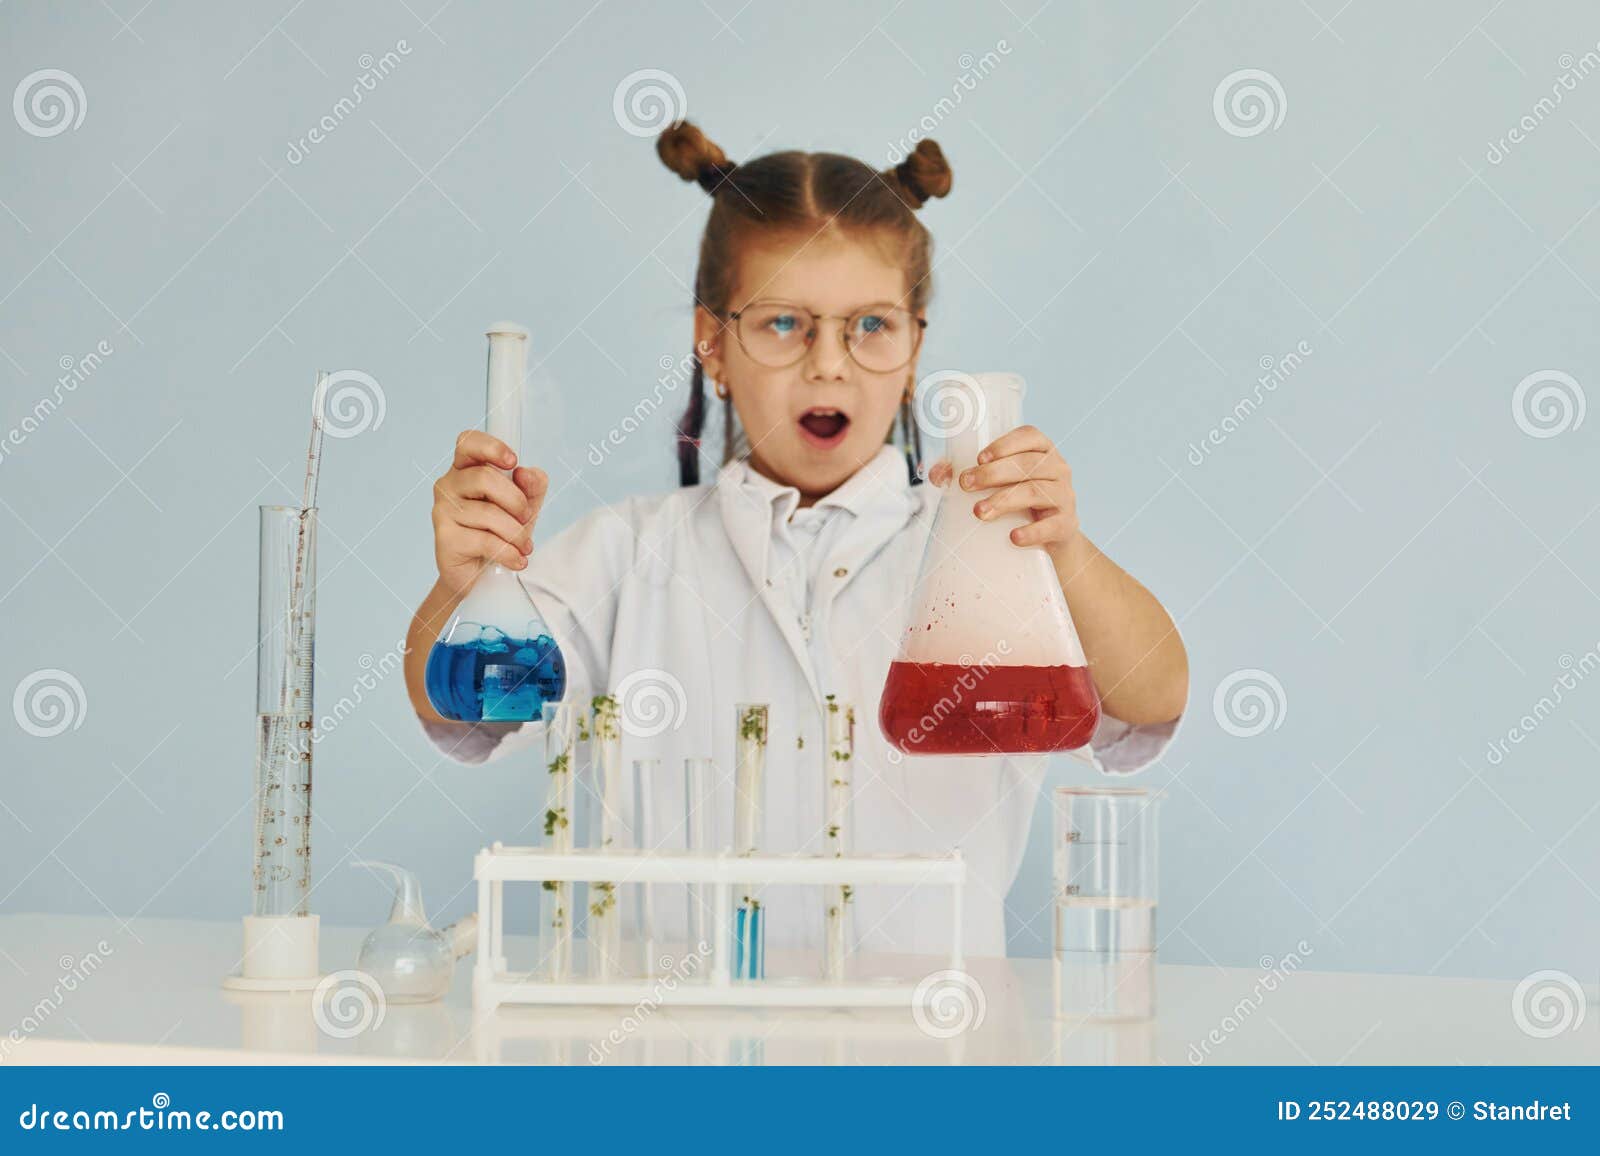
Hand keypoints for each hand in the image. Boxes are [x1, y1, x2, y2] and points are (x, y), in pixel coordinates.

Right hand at [431, 430, 547, 595]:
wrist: (480, 576)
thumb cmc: (500, 533)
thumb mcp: (524, 507)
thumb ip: (532, 486)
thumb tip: (525, 473)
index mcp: (466, 469)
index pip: (467, 442)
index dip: (490, 447)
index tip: (513, 461)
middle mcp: (449, 485)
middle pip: (484, 477)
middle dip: (516, 500)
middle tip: (526, 518)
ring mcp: (443, 511)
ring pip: (488, 512)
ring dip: (515, 532)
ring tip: (523, 546)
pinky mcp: (445, 539)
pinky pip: (485, 540)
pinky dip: (509, 552)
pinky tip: (516, 560)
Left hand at [927, 424, 1079, 552]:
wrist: (1052, 535)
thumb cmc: (1019, 501)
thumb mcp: (999, 483)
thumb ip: (967, 474)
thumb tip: (934, 473)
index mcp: (1041, 451)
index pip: (1030, 436)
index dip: (1005, 444)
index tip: (979, 458)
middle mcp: (1057, 468)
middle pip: (1027, 464)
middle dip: (993, 474)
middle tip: (965, 485)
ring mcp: (1064, 495)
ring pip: (1036, 491)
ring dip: (1004, 500)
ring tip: (979, 512)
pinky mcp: (1066, 523)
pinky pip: (1051, 525)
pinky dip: (1032, 532)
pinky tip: (1013, 537)